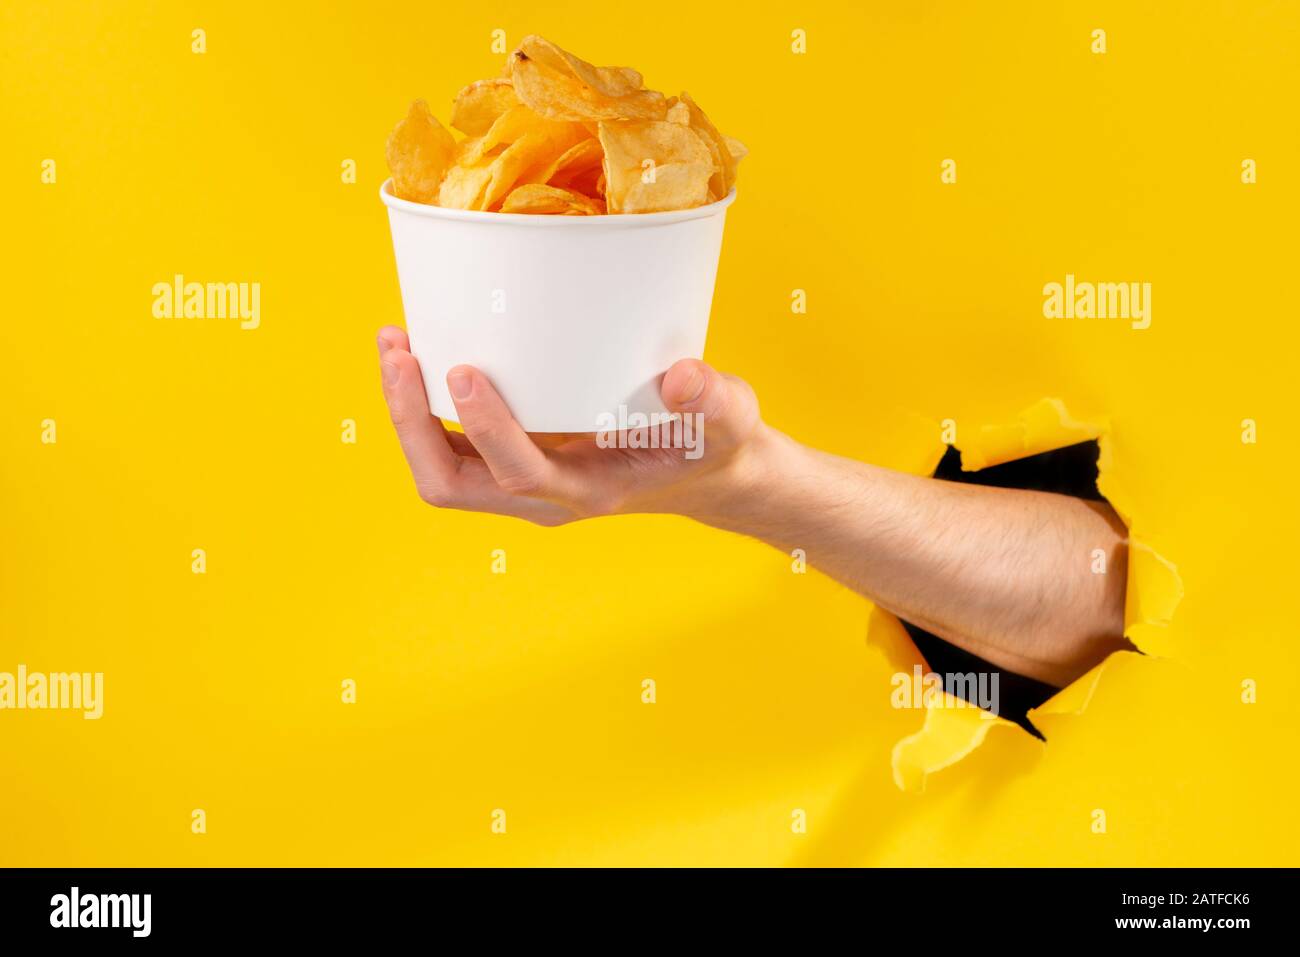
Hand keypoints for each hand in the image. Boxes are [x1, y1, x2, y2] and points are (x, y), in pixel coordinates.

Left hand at [376, 326, 768, 525]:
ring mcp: (522, 480)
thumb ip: (714, 402)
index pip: (517, 474)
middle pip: (450, 483)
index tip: (462, 369)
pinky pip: (451, 444)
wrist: (704, 472)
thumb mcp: (729, 420)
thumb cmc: (711, 445)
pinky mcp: (514, 457)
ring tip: (394, 343)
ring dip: (405, 413)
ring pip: (440, 467)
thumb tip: (684, 376)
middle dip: (411, 424)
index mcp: (586, 491)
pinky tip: (417, 352)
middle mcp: (542, 495)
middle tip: (399, 355)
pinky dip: (423, 404)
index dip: (483, 428)